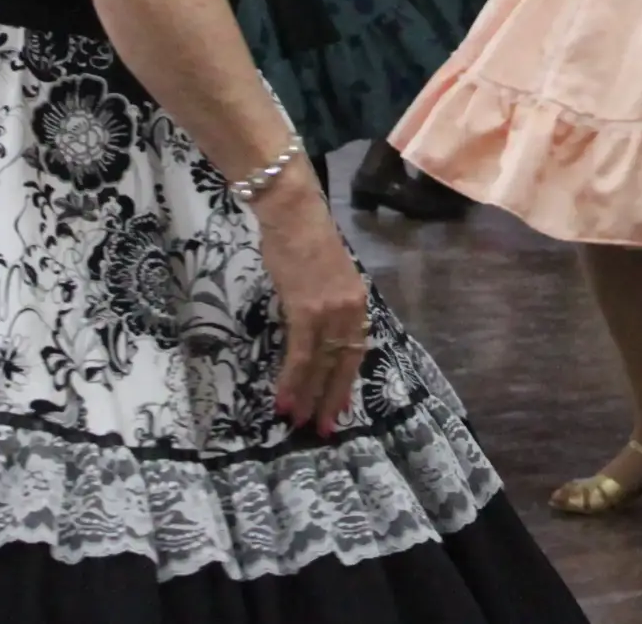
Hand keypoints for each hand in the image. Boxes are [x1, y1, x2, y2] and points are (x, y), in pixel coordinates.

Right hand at [249, 162, 372, 436]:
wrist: (292, 213)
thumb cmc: (303, 237)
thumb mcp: (325, 274)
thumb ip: (325, 303)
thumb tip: (313, 328)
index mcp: (357, 301)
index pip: (356, 349)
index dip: (346, 380)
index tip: (340, 404)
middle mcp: (350, 310)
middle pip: (344, 363)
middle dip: (332, 398)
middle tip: (324, 427)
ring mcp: (331, 311)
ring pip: (322, 365)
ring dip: (309, 397)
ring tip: (300, 422)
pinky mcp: (307, 311)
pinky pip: (302, 355)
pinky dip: (293, 380)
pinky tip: (284, 400)